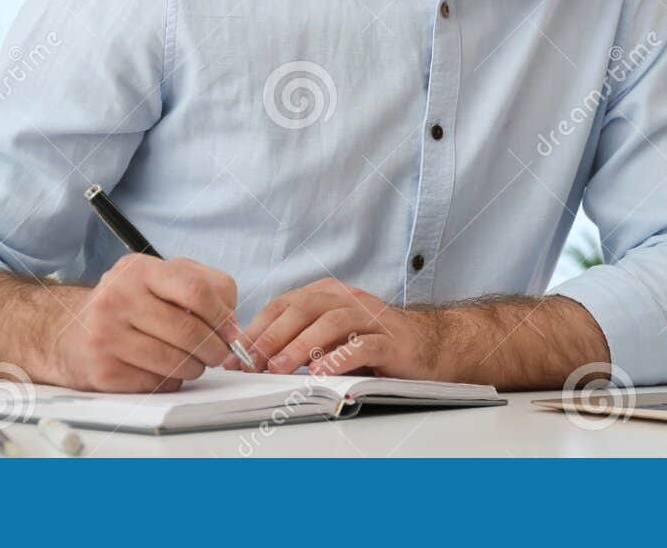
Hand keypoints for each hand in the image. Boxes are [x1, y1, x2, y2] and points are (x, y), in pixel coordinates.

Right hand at [51, 253, 247, 391]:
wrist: (70, 332)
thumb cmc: (127, 305)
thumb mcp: (160, 279)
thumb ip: (203, 286)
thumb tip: (232, 323)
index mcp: (138, 270)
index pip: (195, 289)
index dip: (222, 315)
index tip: (231, 331)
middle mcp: (118, 298)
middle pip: (189, 330)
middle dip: (214, 348)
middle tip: (218, 354)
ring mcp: (106, 335)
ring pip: (175, 361)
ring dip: (195, 367)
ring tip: (193, 362)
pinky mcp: (103, 369)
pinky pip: (156, 383)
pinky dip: (170, 381)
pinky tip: (163, 371)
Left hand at [230, 276, 441, 379]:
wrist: (430, 345)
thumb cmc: (374, 342)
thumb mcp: (332, 335)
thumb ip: (300, 339)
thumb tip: (256, 360)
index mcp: (328, 294)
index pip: (284, 304)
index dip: (257, 329)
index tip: (236, 356)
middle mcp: (348, 299)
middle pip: (304, 308)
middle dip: (272, 336)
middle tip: (252, 362)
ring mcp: (372, 317)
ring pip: (331, 322)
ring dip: (301, 345)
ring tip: (280, 368)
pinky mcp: (392, 340)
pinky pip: (364, 345)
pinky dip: (340, 357)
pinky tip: (322, 372)